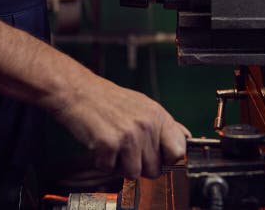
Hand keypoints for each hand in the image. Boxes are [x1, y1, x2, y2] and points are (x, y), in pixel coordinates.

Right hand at [54, 71, 190, 178]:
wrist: (78, 91)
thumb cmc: (109, 100)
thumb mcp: (143, 106)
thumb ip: (164, 125)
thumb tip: (186, 140)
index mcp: (158, 116)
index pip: (179, 151)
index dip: (168, 161)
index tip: (159, 160)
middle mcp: (147, 125)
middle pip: (154, 169)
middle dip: (139, 164)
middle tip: (125, 147)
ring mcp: (129, 135)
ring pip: (134, 173)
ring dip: (120, 165)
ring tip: (113, 145)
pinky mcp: (110, 143)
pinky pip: (110, 170)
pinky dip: (102, 162)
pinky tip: (99, 144)